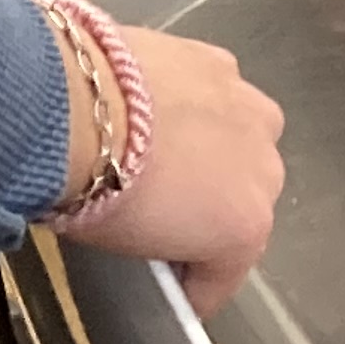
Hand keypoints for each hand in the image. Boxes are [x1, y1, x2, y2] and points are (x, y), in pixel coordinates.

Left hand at [54, 28, 288, 313]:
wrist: (80, 105)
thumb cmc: (103, 193)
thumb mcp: (135, 244)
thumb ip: (169, 242)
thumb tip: (163, 231)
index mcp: (247, 225)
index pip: (225, 272)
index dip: (195, 282)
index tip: (169, 283)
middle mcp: (265, 167)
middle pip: (245, 199)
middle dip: (213, 208)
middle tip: (165, 207)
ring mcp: (249, 107)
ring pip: (244, 139)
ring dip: (218, 149)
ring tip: (167, 148)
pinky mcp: (222, 60)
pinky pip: (220, 95)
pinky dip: (200, 105)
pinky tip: (161, 105)